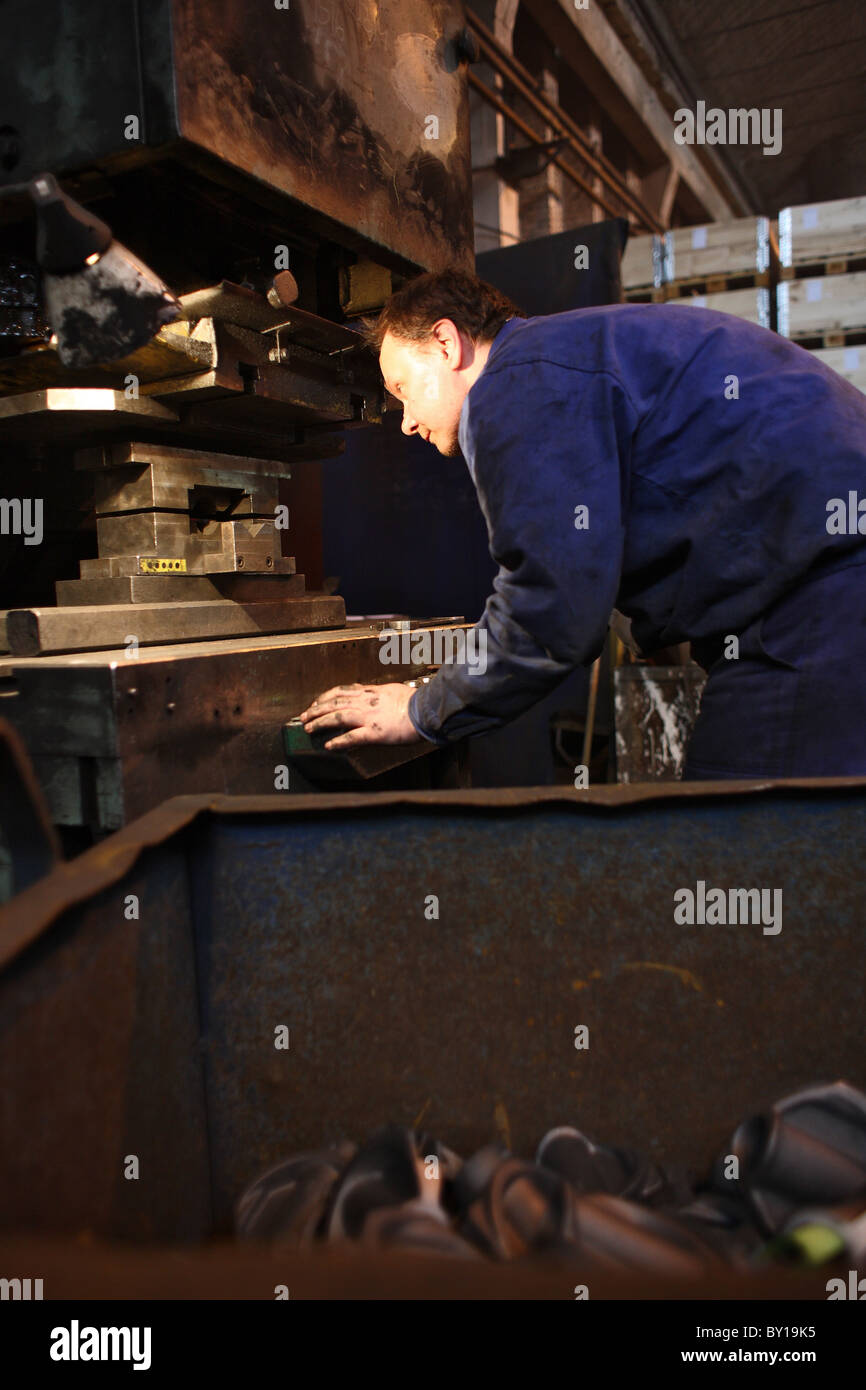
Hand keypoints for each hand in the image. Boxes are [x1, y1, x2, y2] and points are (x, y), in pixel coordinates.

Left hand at [298, 682, 421, 749]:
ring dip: (320, 722)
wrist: (426, 710)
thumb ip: (379, 693)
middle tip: (303, 716)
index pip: (341, 691)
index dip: (325, 697)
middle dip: (316, 709)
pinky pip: (352, 737)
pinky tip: (329, 746)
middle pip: (334, 703)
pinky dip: (339, 741)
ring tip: (308, 729)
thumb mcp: (393, 690)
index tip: (316, 701)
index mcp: (371, 693)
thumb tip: (373, 693)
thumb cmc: (415, 702)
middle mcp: (366, 703)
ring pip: (337, 717)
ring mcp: (368, 717)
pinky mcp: (375, 732)